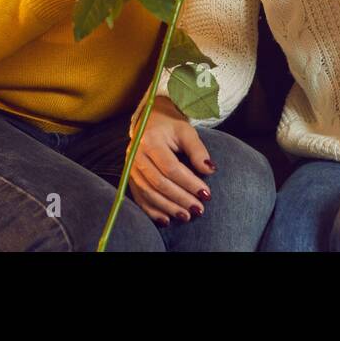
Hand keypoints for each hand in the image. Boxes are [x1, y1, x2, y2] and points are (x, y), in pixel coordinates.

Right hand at [128, 96, 215, 225]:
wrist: (149, 120)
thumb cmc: (171, 126)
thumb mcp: (187, 132)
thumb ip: (198, 151)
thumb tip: (209, 170)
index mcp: (150, 141)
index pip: (171, 168)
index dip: (189, 183)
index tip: (206, 193)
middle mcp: (136, 155)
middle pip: (159, 183)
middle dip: (181, 199)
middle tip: (199, 209)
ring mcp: (130, 167)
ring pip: (149, 193)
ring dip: (168, 208)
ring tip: (187, 216)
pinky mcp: (129, 177)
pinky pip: (139, 198)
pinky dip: (152, 211)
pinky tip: (166, 220)